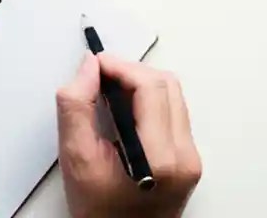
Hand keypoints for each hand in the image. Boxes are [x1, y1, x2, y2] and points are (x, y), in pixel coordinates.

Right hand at [56, 54, 201, 217]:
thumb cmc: (99, 215)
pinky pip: (173, 113)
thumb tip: (88, 68)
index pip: (150, 88)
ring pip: (173, 95)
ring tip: (110, 93)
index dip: (121, 67)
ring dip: (141, 85)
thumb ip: (77, 107)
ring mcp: (190, 158)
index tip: (96, 63)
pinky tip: (125, 111)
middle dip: (131, 72)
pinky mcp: (189, 159)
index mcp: (160, 158)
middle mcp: (184, 156)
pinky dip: (149, 102)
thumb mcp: (75, 159)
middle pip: (166, 85)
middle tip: (100, 75)